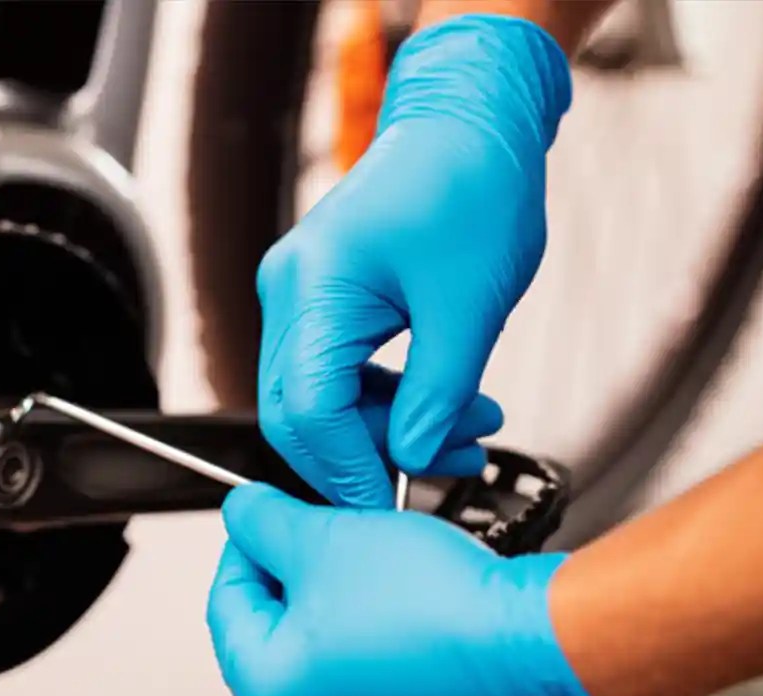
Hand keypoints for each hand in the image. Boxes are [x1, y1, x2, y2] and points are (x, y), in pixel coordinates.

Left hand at [207, 483, 604, 695]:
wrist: (521, 638)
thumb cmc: (434, 611)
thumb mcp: (324, 538)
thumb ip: (264, 521)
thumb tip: (243, 512)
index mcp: (269, 686)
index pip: (225, 599)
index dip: (247, 541)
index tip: (268, 512)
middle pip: (271, 618)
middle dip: (295, 561)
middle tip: (319, 524)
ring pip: (319, 630)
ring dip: (334, 580)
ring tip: (363, 547)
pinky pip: (361, 649)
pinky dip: (367, 609)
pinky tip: (392, 581)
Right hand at [256, 16, 571, 507]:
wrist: (470, 123)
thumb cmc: (472, 186)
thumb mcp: (469, 305)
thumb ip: (436, 395)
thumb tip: (410, 458)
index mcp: (316, 286)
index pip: (307, 409)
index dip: (346, 468)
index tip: (388, 505)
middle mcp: (290, 290)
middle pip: (297, 410)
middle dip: (363, 454)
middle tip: (437, 471)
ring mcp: (300, 292)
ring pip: (317, 395)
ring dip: (383, 427)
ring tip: (466, 433)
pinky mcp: (321, 295)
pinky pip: (333, 368)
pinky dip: (381, 398)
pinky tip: (440, 406)